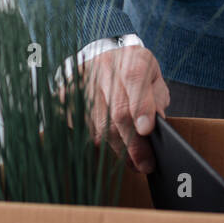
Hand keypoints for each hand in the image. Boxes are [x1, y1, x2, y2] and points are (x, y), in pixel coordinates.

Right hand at [83, 45, 169, 172]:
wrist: (106, 58)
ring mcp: (83, 82)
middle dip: (132, 143)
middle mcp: (105, 67)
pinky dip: (97, 140)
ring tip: (131, 161)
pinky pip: (81, 127)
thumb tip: (155, 127)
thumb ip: (158, 100)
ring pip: (98, 124)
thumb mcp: (156, 79)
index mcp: (132, 59)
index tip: (146, 130)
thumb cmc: (136, 73)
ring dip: (116, 147)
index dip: (140, 107)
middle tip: (144, 164)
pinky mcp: (66, 96)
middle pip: (116, 110)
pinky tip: (111, 144)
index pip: (135, 80)